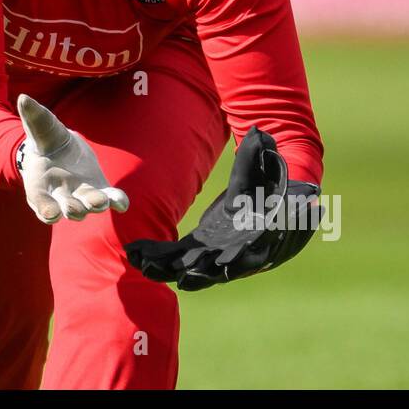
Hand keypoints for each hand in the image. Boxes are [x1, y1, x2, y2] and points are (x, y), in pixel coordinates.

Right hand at [15, 94, 129, 224]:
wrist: (63, 151)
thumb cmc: (46, 142)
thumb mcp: (41, 129)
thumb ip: (34, 117)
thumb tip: (24, 98)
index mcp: (41, 186)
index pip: (41, 203)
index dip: (45, 208)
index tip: (50, 213)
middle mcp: (61, 197)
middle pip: (68, 209)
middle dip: (73, 209)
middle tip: (76, 209)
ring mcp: (82, 197)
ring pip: (89, 205)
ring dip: (95, 204)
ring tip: (101, 201)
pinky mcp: (100, 192)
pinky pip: (110, 200)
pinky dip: (116, 201)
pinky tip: (122, 203)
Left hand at [124, 126, 322, 289]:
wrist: (269, 201)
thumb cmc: (271, 187)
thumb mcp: (266, 170)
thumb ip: (258, 156)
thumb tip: (259, 134)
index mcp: (256, 237)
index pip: (248, 252)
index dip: (235, 260)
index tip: (221, 265)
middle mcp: (235, 252)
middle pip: (213, 268)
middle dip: (192, 272)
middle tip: (175, 274)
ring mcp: (215, 253)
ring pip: (189, 267)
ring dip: (167, 269)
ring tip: (144, 266)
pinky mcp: (199, 247)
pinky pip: (176, 256)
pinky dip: (158, 257)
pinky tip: (137, 254)